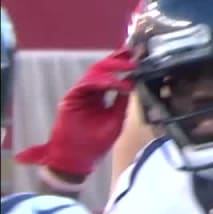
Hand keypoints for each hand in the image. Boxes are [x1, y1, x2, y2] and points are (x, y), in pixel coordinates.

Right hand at [15, 47, 133, 180]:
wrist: (78, 159)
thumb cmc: (96, 143)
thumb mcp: (116, 119)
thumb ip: (122, 102)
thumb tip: (134, 84)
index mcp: (100, 95)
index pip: (112, 75)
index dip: (124, 64)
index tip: (140, 56)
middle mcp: (89, 92)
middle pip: (103, 68)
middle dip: (119, 59)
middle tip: (135, 54)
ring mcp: (79, 94)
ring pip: (95, 72)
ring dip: (113, 68)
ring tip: (130, 67)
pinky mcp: (71, 99)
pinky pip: (86, 85)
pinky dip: (102, 82)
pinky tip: (116, 83)